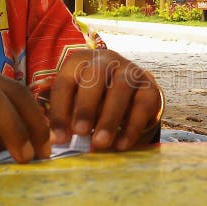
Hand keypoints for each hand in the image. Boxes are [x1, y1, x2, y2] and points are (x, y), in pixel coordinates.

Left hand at [47, 49, 161, 151]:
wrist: (131, 91)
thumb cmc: (94, 98)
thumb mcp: (75, 100)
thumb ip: (65, 117)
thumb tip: (57, 139)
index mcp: (80, 61)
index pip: (65, 83)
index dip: (60, 111)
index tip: (59, 138)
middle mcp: (106, 60)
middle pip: (95, 78)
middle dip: (86, 107)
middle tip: (79, 132)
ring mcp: (130, 71)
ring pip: (121, 89)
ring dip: (109, 118)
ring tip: (100, 143)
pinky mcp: (149, 87)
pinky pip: (142, 105)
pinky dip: (132, 127)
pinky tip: (121, 145)